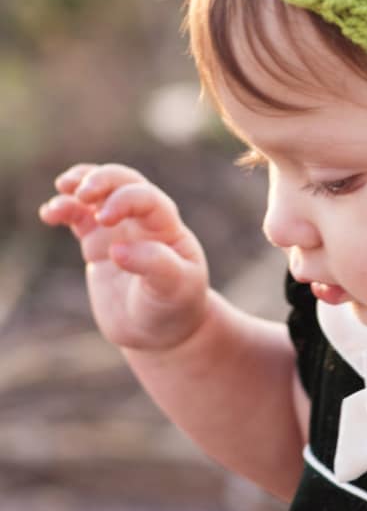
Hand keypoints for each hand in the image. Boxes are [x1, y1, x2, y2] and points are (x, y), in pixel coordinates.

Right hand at [39, 162, 209, 351]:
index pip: (145, 197)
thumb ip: (154, 265)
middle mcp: (143, 221)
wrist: (159, 331)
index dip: (123, 199)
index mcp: (167, 227)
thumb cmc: (174, 308)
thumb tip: (117, 250)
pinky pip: (78, 216)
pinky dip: (63, 209)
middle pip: (122, 181)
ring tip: (59, 201)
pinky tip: (49, 213)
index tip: (104, 220)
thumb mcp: (174, 289)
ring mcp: (118, 230)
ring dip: (77, 187)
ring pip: (96, 194)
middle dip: (100, 179)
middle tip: (79, 192)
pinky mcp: (97, 243)